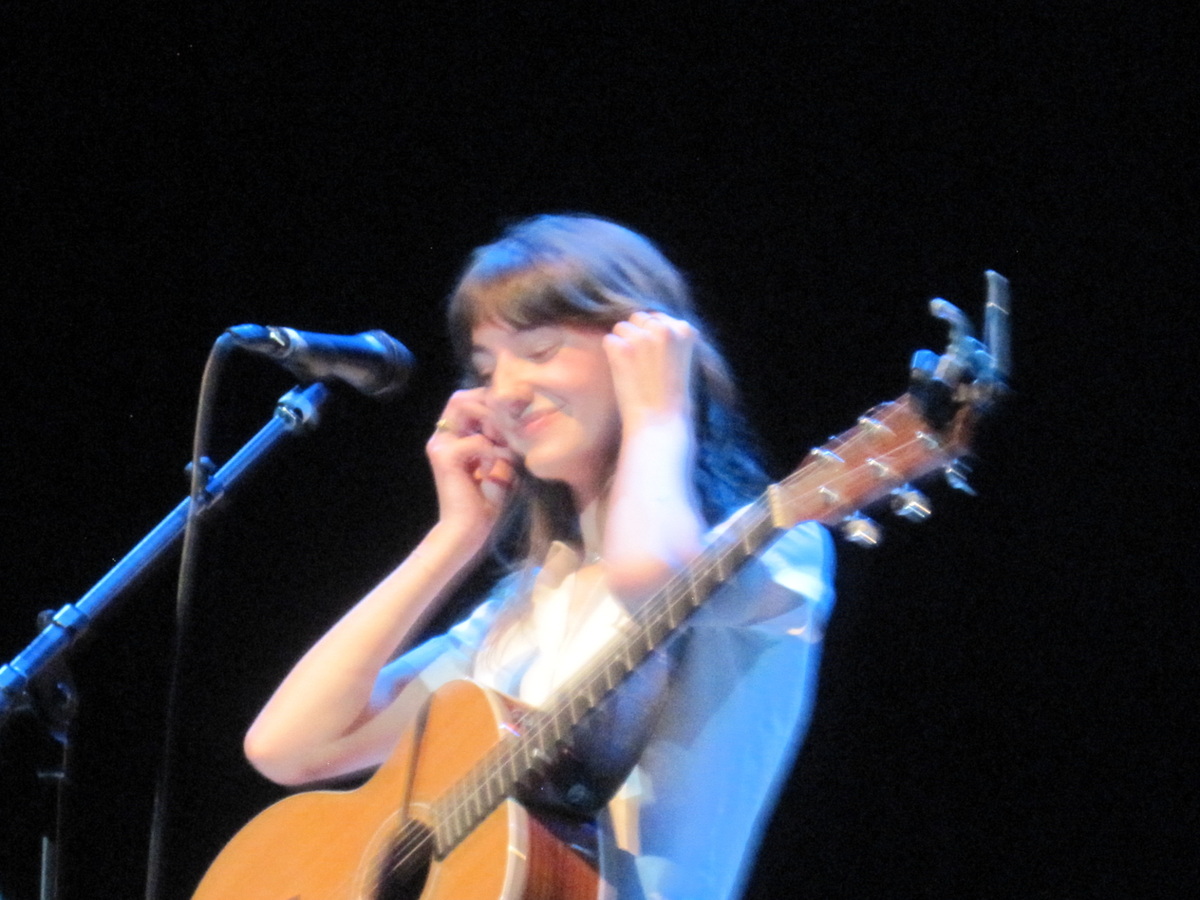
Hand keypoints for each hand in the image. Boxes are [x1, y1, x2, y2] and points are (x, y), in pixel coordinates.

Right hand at [425, 388, 518, 541]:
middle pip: (461, 397)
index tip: (512, 419)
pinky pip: (478, 441)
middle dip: (489, 408)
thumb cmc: (487, 498)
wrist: (469, 529)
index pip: (467, 399)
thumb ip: (500, 437)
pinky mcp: (445, 457)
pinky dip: (494, 454)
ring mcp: (440, 444)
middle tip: (507, 433)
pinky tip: (493, 472)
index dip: (489, 401)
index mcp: (451, 436)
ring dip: (491, 425)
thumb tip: (518, 415)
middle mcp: (441, 436)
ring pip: (466, 408)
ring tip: (502, 450)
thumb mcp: (498, 460)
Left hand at [602, 311, 696, 433]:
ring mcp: (642, 337)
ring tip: (633, 370)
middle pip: (639, 318)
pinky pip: (608, 340)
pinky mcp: (622, 348)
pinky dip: (611, 356)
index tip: (654, 359)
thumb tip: (652, 323)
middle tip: (641, 365)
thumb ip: (672, 341)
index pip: (659, 317)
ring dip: (623, 344)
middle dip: (636, 335)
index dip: (652, 337)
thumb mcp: (684, 361)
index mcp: (685, 330)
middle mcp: (665, 328)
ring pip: (622, 327)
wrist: (661, 424)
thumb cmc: (673, 400)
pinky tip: (622, 374)